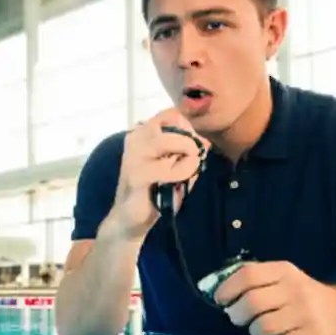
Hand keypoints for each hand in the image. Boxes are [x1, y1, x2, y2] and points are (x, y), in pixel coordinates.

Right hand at [106, 109, 208, 240]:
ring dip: (187, 154)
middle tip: (192, 160)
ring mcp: (133, 156)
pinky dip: (182, 172)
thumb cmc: (153, 193)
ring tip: (187, 170)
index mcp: (141, 134)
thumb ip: (187, 152)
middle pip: (171, 121)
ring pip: (169, 140)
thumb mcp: (173, 167)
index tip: (191, 146)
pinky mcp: (138, 176)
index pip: (169, 114)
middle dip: (190, 140)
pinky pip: (168, 167)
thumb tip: (205, 141)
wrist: (130, 221)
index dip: (187, 127)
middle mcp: (134, 139)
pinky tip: (179, 184)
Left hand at [212, 261, 335, 334]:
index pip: (247, 275)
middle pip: (251, 303)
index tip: (221, 300)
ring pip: (263, 327)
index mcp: (283, 271)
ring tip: (262, 328)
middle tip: (238, 318)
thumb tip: (218, 287)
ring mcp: (305, 313)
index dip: (228, 289)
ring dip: (255, 331)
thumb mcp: (282, 277)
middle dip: (237, 314)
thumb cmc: (300, 294)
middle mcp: (295, 289)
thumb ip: (255, 278)